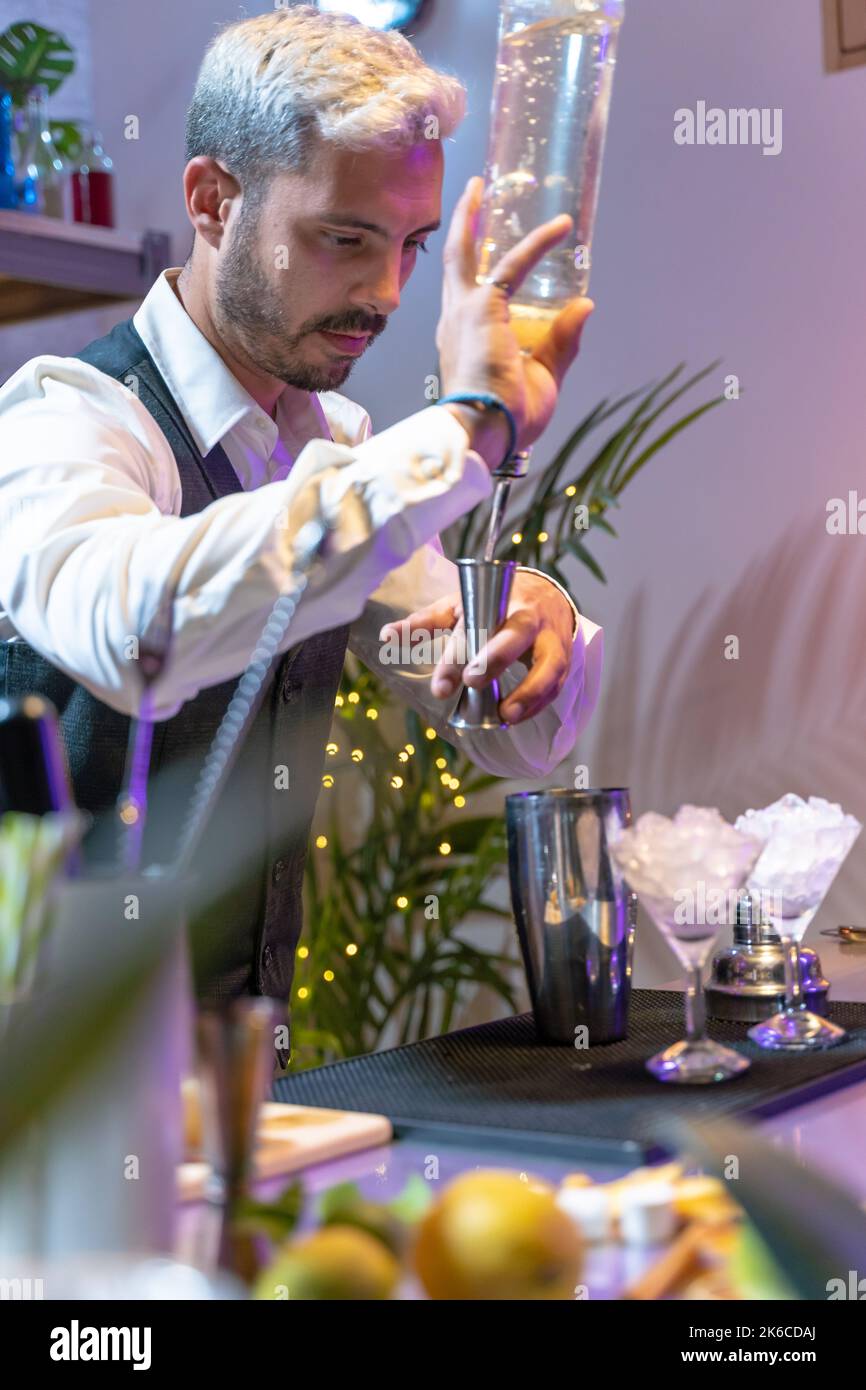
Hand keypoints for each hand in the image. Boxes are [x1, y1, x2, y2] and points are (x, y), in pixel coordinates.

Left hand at [379, 571, 576, 726]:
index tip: (441, 689)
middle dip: (494, 658)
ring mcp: (550, 640)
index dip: (455, 659)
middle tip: (472, 682)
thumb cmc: (495, 605)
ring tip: (505, 715)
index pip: (473, 629)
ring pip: (547, 665)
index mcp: (497, 602)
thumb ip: (425, 623)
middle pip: (514, 636)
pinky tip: (516, 718)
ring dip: (529, 692)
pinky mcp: (563, 661)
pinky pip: (555, 685)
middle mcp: (527, 618)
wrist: (547, 597)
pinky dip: (538, 703)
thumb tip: (387, 636)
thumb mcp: (459, 607)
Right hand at [436, 175, 594, 458]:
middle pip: (454, 262)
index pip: (469, 296)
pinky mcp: (483, 307)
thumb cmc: (507, 418)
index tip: (491, 249)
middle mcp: (455, 321)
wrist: (484, 430)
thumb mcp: (543, 376)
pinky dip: (539, 243)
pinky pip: (514, 264)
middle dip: (462, 225)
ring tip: (484, 186)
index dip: (480, 271)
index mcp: (463, 341)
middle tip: (471, 195)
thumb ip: (562, 341)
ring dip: (475, 216)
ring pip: (466, 252)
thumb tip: (585, 303)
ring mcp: (464, 312)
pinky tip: (561, 227)